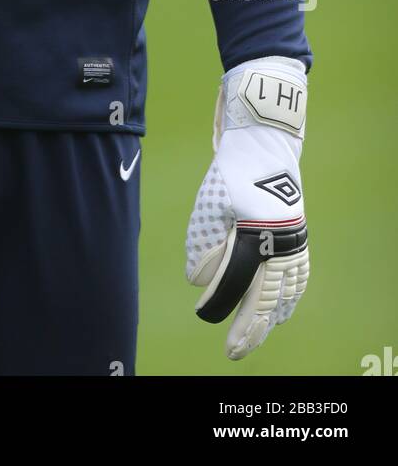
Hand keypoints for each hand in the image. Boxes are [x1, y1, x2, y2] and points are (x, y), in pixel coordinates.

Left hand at [186, 55, 308, 359]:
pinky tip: (280, 310)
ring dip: (269, 318)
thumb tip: (198, 280)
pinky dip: (289, 299)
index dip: (218, 302)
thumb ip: (203, 242)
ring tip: (253, 337)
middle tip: (232, 352)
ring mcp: (293, 242)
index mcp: (255, 235)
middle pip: (264, 299)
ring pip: (285, 293)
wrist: (267, 144)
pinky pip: (299, 278)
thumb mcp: (210, 203)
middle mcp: (278, 244)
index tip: (202, 313)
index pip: (235, 283)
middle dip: (247, 328)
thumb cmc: (232, 171)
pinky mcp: (299, 236)